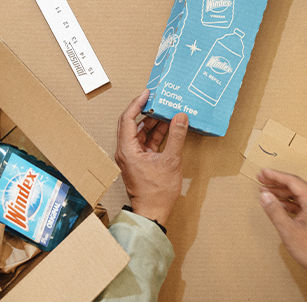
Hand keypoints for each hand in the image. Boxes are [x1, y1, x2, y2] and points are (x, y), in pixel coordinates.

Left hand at [115, 89, 188, 225]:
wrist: (152, 213)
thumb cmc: (157, 192)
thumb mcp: (170, 161)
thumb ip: (176, 136)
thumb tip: (180, 117)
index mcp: (127, 149)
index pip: (127, 119)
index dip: (137, 104)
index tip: (148, 93)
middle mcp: (126, 151)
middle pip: (132, 124)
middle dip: (145, 111)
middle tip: (158, 100)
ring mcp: (132, 157)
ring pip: (140, 133)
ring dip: (153, 123)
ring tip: (167, 112)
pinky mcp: (140, 162)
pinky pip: (146, 142)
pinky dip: (156, 134)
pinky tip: (169, 128)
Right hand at [258, 168, 306, 277]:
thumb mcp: (289, 232)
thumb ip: (275, 211)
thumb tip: (264, 195)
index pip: (292, 181)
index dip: (275, 176)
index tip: (262, 173)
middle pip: (295, 186)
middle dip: (277, 183)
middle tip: (261, 180)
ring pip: (298, 196)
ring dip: (282, 194)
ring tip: (266, 192)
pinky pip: (302, 205)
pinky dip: (289, 204)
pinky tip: (279, 206)